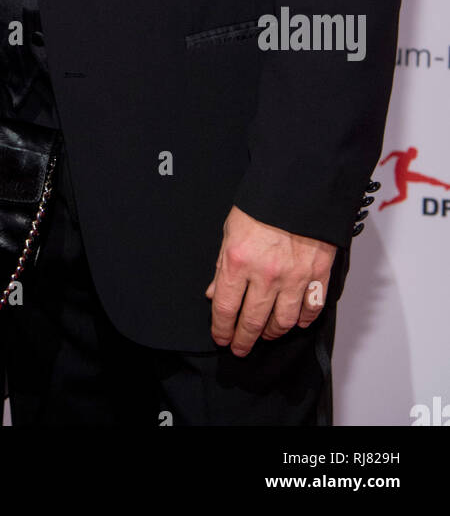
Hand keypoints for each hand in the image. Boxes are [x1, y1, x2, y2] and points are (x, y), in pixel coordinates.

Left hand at [205, 206, 336, 355]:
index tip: (220, 337)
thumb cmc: (263, 203)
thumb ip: (222, 265)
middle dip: (243, 339)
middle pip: (253, 322)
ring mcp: (294, 277)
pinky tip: (294, 321)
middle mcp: (265, 274)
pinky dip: (303, 320)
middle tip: (240, 347)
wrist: (301, 186)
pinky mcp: (318, 275)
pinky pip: (311, 310)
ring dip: (272, 333)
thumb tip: (215, 293)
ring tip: (265, 334)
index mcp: (238, 260)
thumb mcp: (231, 229)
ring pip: (283, 322)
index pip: (225, 308)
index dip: (221, 328)